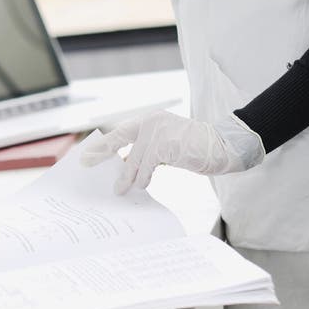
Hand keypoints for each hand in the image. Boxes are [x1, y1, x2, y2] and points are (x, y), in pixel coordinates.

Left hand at [80, 111, 264, 192]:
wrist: (222, 146)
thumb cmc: (194, 148)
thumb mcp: (167, 145)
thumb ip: (148, 151)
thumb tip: (126, 167)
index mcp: (151, 119)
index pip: (121, 130)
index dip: (104, 143)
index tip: (87, 153)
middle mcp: (152, 121)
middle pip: (120, 139)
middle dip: (102, 153)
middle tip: (86, 163)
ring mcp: (158, 131)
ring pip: (134, 159)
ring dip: (127, 177)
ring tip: (120, 189)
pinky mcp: (166, 145)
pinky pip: (147, 167)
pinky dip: (143, 178)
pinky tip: (142, 185)